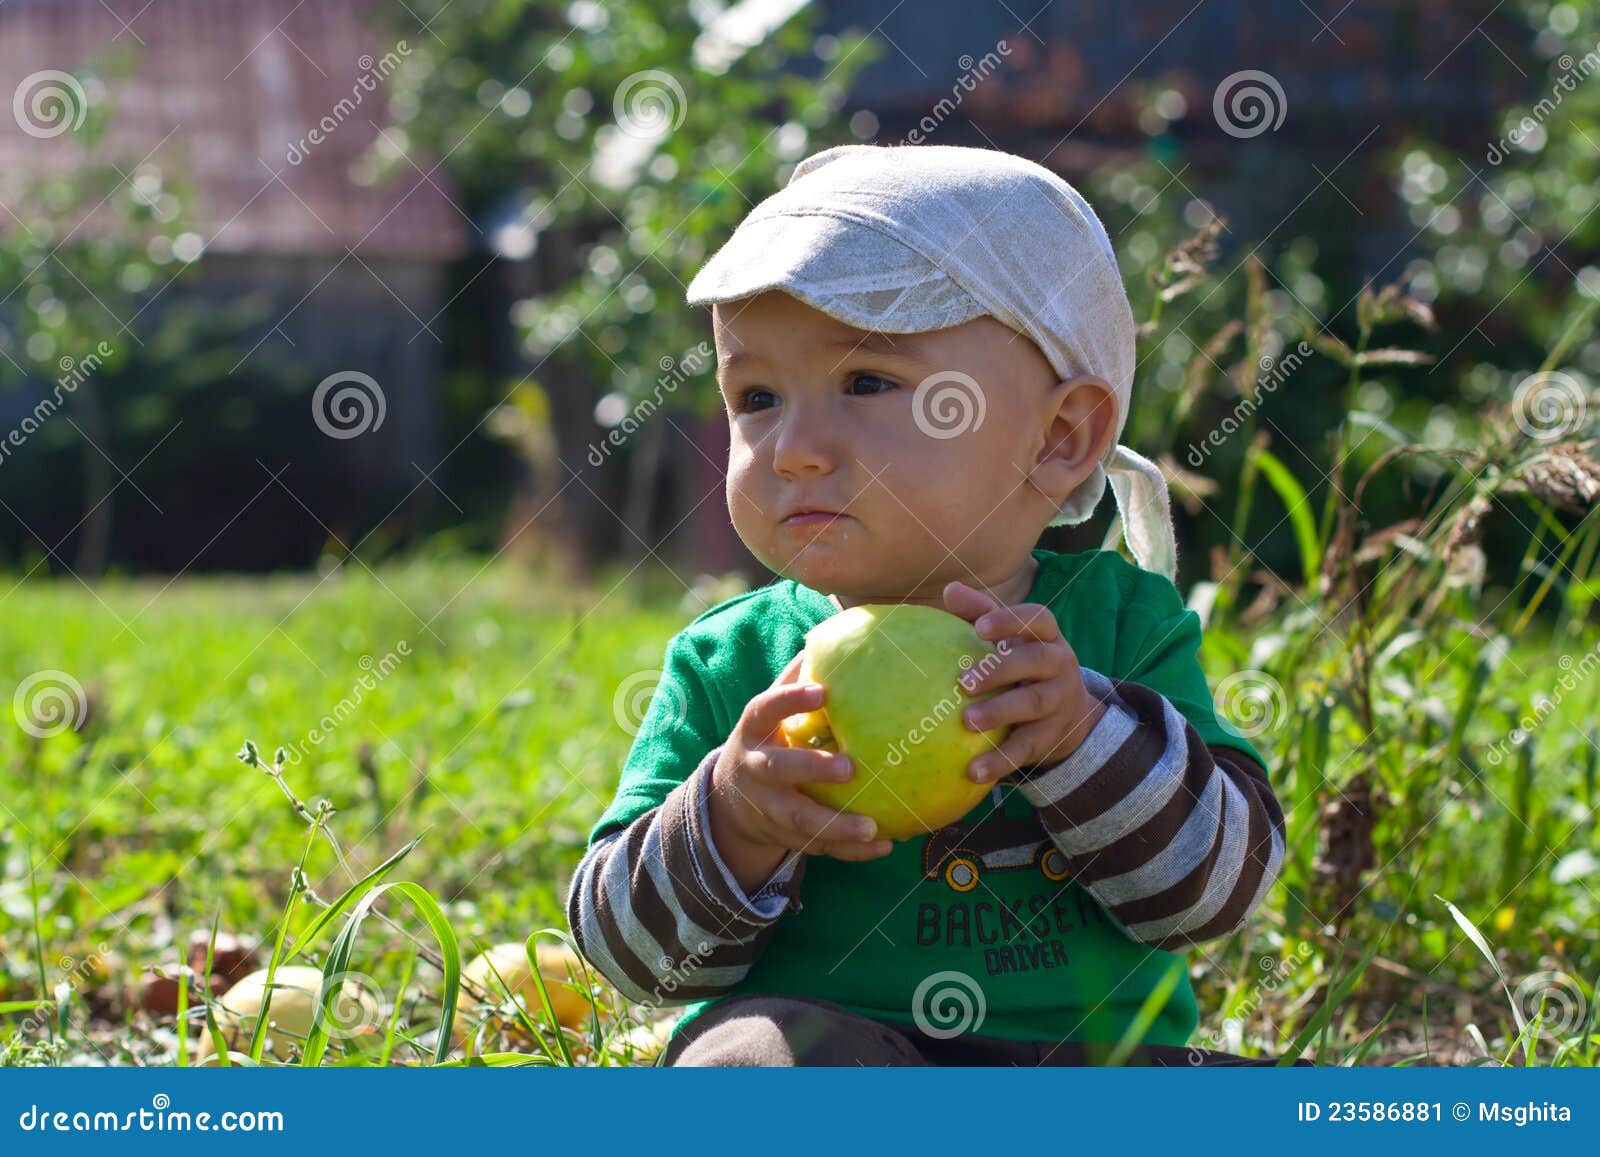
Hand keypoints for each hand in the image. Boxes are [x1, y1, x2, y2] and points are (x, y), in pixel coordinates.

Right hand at [707, 652, 895, 866]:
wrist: (731, 800)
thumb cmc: (768, 739)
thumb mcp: (770, 711)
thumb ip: (795, 678)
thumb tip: (833, 634)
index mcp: (754, 731)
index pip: (765, 710)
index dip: (789, 699)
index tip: (821, 691)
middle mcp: (757, 770)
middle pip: (779, 770)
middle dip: (811, 768)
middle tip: (848, 767)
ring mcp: (768, 807)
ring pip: (801, 820)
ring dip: (837, 825)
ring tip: (873, 826)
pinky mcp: (786, 835)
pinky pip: (819, 847)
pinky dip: (850, 850)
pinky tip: (885, 844)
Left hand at [943, 581, 1108, 783]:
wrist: (1071, 714)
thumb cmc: (1023, 663)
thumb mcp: (1009, 638)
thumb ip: (981, 613)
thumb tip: (950, 589)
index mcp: (1047, 637)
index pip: (1037, 620)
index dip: (1009, 621)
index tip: (978, 627)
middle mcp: (1059, 665)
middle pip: (1035, 662)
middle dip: (1000, 669)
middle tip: (963, 681)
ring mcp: (1059, 702)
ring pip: (1033, 705)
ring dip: (1000, 713)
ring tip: (968, 723)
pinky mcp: (1052, 737)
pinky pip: (1027, 749)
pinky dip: (1000, 761)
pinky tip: (974, 771)